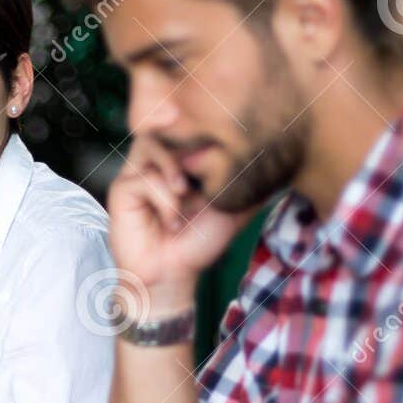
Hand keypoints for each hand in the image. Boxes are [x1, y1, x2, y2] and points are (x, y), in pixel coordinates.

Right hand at [107, 136, 245, 306]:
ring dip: (173, 168)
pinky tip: (171, 222)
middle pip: (166, 126)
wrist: (172, 276)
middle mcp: (156, 163)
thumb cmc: (198, 244)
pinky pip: (143, 179)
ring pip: (151, 144)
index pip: (188, 128)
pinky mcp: (122, 190)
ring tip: (185, 194)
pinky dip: (164, 199)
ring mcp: (137, 174)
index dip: (203, 134)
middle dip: (188, 146)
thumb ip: (248, 185)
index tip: (222, 150)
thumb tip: (280, 162)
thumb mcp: (231, 209)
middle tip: (202, 172)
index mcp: (179, 162)